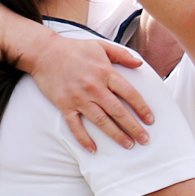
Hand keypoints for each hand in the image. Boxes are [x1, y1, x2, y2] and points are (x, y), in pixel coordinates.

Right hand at [31, 35, 152, 151]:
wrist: (44, 52)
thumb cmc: (74, 48)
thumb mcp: (101, 46)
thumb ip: (122, 55)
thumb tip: (140, 64)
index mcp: (106, 73)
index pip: (130, 94)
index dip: (142, 108)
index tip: (150, 120)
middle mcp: (94, 88)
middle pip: (119, 112)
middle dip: (134, 127)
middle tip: (145, 139)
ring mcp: (79, 98)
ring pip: (102, 121)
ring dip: (116, 135)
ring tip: (128, 145)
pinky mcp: (65, 105)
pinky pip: (76, 126)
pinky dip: (84, 139)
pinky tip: (93, 149)